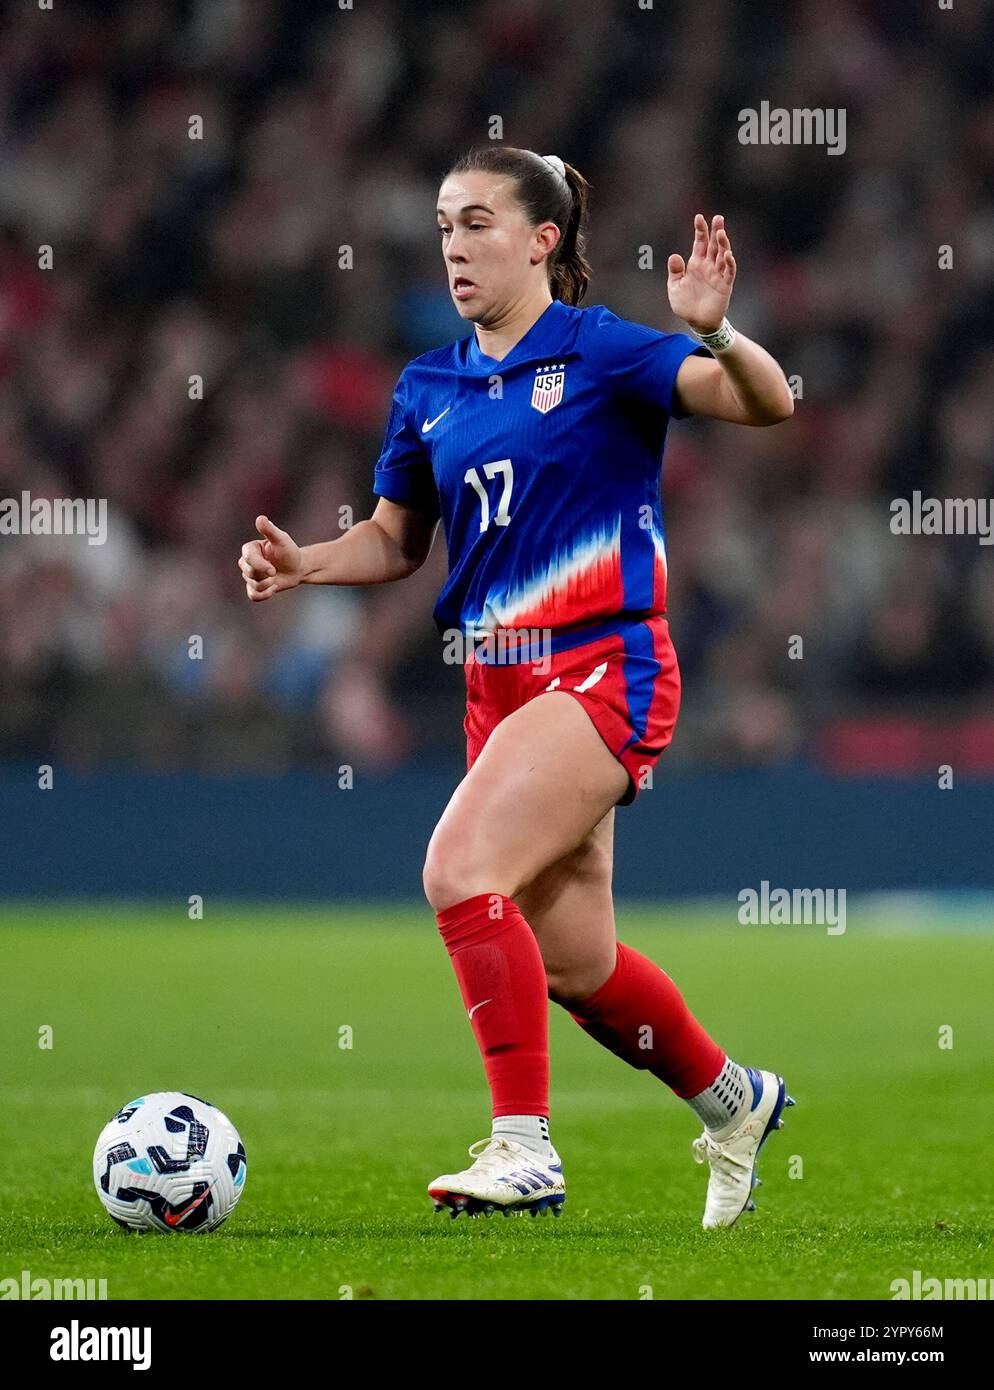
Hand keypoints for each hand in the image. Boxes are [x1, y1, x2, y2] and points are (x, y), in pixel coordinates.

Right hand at [238, 515, 302, 600]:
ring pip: (253, 585)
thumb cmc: (289, 552)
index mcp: (250, 549)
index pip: (247, 559)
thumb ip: (270, 530)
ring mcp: (249, 576)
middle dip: (265, 575)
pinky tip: (273, 588)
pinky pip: (253, 596)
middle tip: (275, 571)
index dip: (260, 566)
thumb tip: (260, 518)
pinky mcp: (254, 588)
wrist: (297, 568)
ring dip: (268, 585)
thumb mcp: (282, 540)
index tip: (273, 570)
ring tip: (275, 578)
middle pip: (249, 574)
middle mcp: (246, 562)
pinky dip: (264, 595)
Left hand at [667, 213, 735, 334]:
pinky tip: (727, 254)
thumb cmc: (685, 304)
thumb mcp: (675, 287)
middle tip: (718, 218)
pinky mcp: (725, 285)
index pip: (700, 243)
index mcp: (696, 263)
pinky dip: (729, 263)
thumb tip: (674, 256)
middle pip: (714, 245)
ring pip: (722, 255)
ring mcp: (717, 274)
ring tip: (721, 232)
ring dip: (723, 243)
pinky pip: (729, 272)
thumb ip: (675, 271)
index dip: (700, 230)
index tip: (699, 217)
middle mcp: (708, 266)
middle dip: (716, 231)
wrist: (696, 322)